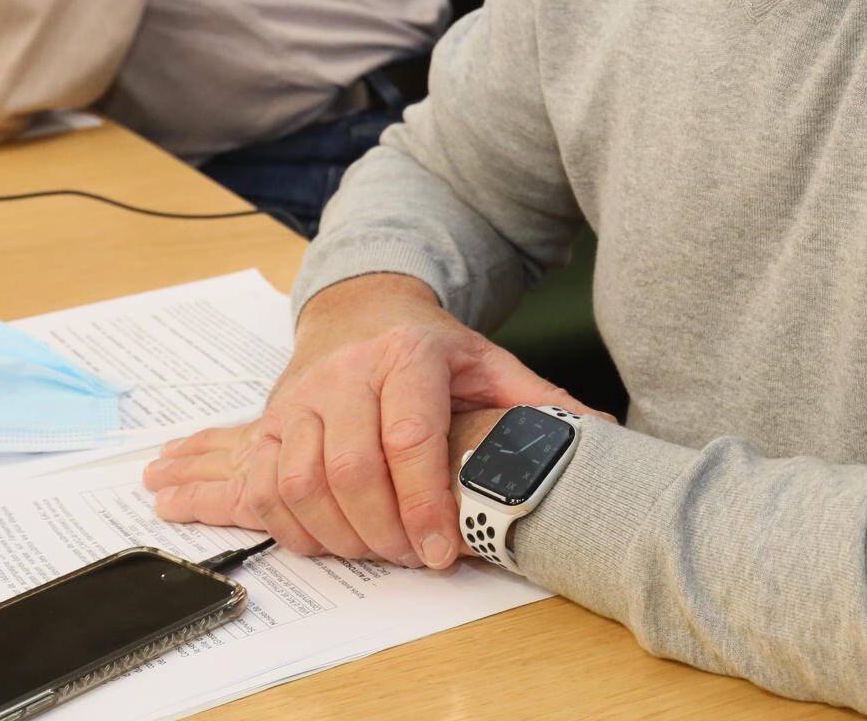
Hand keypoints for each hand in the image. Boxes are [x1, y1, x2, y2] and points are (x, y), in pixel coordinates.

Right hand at [144, 273, 598, 569]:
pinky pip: (265, 488)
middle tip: (414, 557)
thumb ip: (538, 401)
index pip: (409, 437)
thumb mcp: (489, 363)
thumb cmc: (432, 348)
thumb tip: (601, 434)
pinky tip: (330, 538)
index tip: (444, 551)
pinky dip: (292, 527)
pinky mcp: (266, 421)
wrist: (360, 308)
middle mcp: (345, 371)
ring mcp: (298, 397)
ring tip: (380, 550)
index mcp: (407, 354)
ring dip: (340, 534)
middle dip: (384, 530)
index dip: (425, 503)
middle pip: (351, 469)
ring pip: (301, 483)